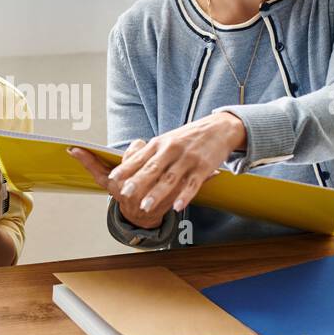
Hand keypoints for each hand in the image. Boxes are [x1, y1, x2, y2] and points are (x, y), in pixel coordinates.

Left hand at [70, 113, 245, 226]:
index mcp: (160, 143)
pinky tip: (177, 207)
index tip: (113, 177)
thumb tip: (129, 164)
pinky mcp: (203, 167)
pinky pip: (192, 184)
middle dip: (138, 182)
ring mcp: (188, 159)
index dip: (126, 168)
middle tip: (125, 193)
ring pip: (170, 179)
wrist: (220, 128)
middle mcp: (172, 150)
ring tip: (146, 206)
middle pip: (153, 168)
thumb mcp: (168, 139)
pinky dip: (184, 196)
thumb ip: (151, 153)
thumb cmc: (190, 136)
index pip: (140, 157)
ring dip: (157, 194)